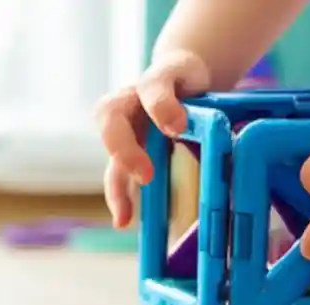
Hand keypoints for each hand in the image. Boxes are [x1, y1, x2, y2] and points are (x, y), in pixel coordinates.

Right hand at [94, 51, 210, 228]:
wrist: (177, 77)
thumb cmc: (187, 81)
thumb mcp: (197, 79)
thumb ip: (199, 105)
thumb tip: (187, 133)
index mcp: (153, 80)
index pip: (153, 85)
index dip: (162, 105)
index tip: (178, 127)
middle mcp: (128, 102)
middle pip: (111, 119)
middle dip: (125, 150)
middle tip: (145, 176)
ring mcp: (123, 127)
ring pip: (110, 150)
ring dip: (116, 184)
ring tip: (124, 216)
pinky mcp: (125, 150)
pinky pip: (117, 174)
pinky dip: (120, 197)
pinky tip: (124, 221)